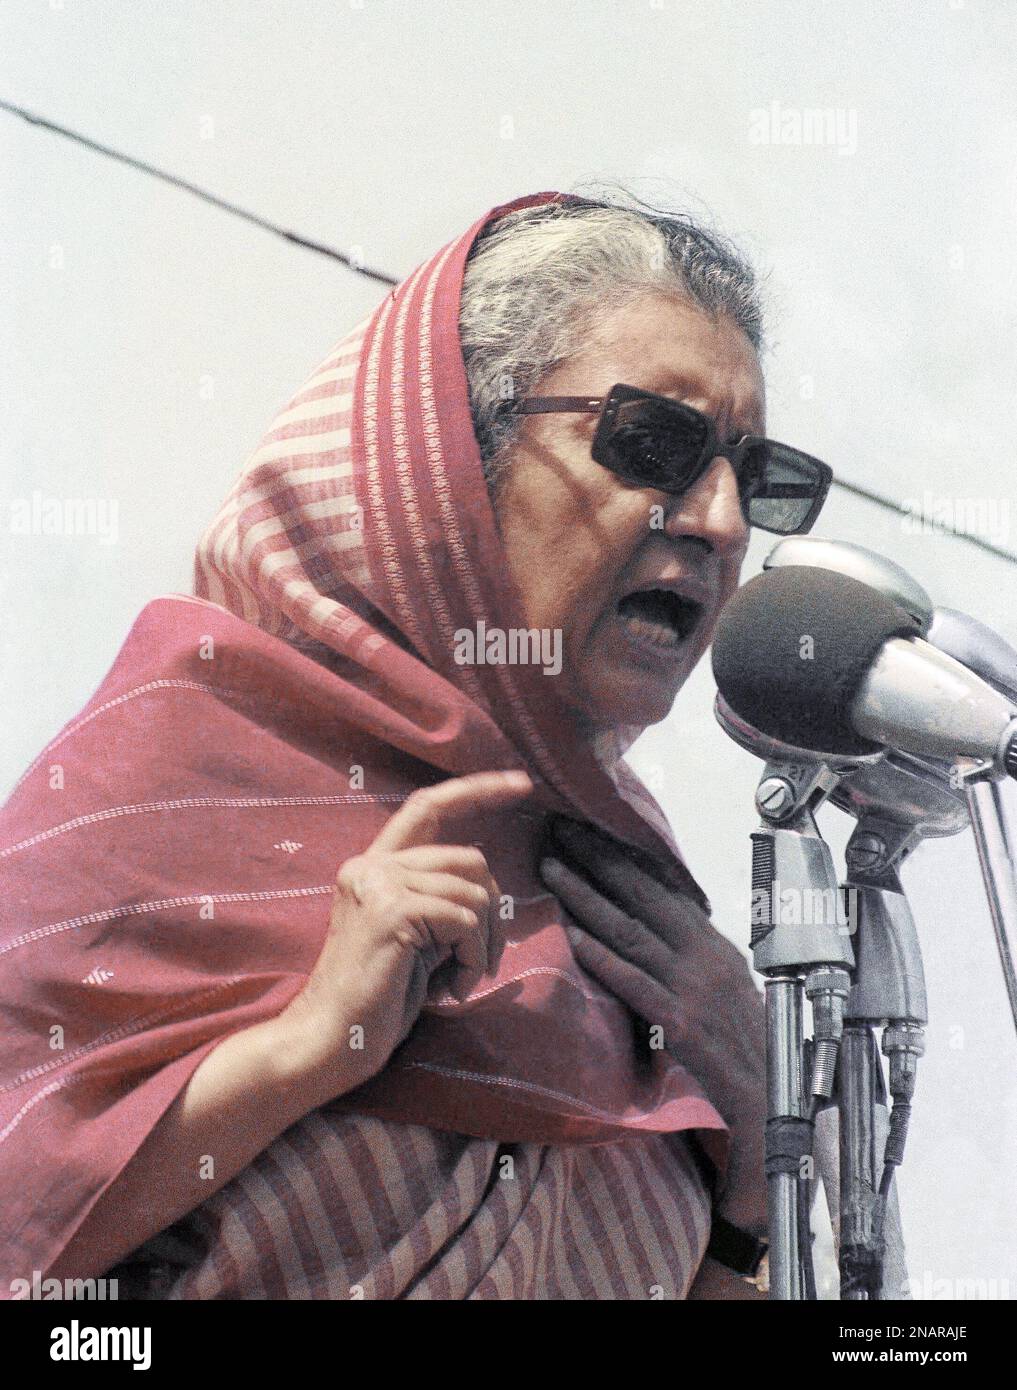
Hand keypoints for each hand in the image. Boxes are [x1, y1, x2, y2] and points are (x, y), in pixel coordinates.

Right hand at [279, 769, 533, 1094]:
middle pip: (471, 859)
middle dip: (494, 914)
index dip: (477, 789)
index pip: (429, 806)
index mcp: (375, 866)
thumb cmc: (378, 1000)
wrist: (331, 1041)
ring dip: (483, 946)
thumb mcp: (417, 937)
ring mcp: (379, 883)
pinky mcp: (393, 911)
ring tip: (458, 981)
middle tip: (483, 963)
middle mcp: (372, 864)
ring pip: (476, 893)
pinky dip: (474, 959)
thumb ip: (441, 901)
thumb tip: (492, 891)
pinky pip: (468, 922)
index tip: (522, 783)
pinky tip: (450, 989)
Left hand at [539, 815, 765, 1235]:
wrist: (772, 1092)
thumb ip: (691, 953)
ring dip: (585, 897)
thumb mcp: (725, 982)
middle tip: (561, 829)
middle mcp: (702, 955)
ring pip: (629, 932)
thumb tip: (658, 922)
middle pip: (641, 896)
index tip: (589, 828)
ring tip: (551, 871)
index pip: (662, 887)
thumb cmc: (748, 1041)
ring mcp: (690, 987)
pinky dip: (602, 958)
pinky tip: (574, 937)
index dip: (623, 855)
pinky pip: (634, 984)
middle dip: (598, 859)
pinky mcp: (678, 1023)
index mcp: (712, 943)